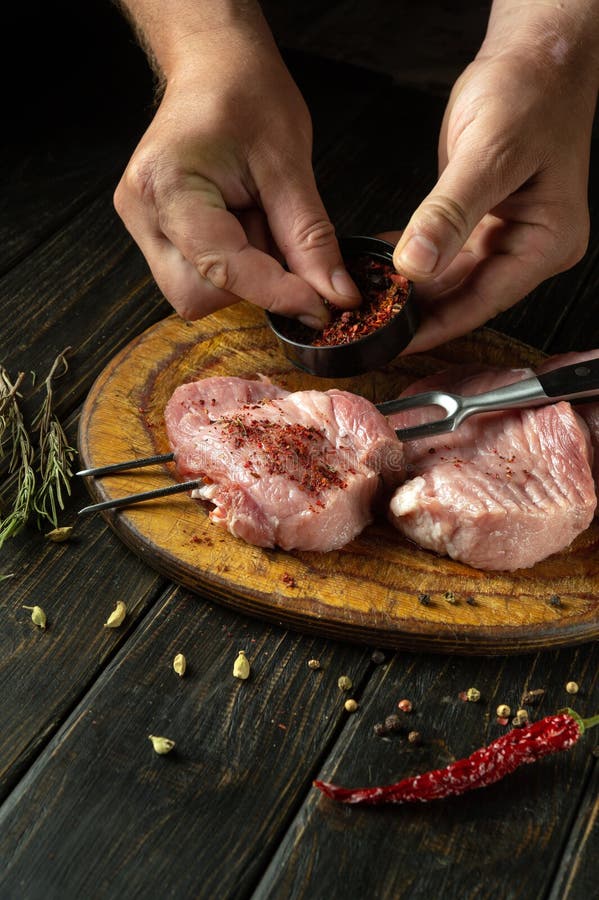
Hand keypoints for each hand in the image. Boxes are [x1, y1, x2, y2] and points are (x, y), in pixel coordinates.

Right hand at [114, 17, 359, 326]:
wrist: (214, 66)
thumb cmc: (247, 96)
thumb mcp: (290, 163)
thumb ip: (310, 238)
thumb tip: (335, 295)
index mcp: (165, 185)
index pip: (223, 267)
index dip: (277, 293)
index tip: (323, 306)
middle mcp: (142, 212)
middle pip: (199, 294)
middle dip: (252, 283)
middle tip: (277, 233)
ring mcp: (142, 227)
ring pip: (197, 293)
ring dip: (243, 275)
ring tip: (255, 217)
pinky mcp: (155, 234)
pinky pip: (197, 277)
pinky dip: (233, 266)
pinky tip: (242, 225)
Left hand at [391, 5, 598, 352]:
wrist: (535, 53)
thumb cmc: (533, 90)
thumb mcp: (490, 153)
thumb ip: (450, 212)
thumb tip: (416, 264)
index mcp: (546, 242)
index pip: (484, 301)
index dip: (436, 325)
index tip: (393, 341)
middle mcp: (528, 245)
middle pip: (465, 296)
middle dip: (417, 310)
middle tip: (367, 322)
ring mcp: (504, 234)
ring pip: (449, 278)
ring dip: (408, 286)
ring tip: (365, 297)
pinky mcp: (479, 220)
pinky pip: (441, 251)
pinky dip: (409, 256)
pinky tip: (377, 262)